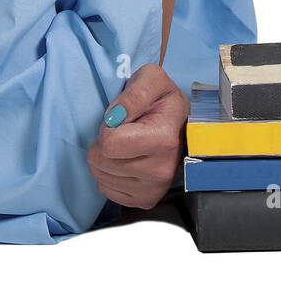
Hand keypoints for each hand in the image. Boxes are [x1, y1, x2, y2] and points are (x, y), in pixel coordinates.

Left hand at [88, 64, 187, 210]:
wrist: (179, 125)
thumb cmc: (162, 100)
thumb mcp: (151, 79)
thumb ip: (134, 93)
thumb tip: (115, 117)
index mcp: (163, 139)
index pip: (108, 144)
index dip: (107, 128)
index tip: (121, 120)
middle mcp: (161, 170)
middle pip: (101, 162)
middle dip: (103, 144)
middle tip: (122, 133)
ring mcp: (155, 188)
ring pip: (101, 178)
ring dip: (106, 159)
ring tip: (125, 146)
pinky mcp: (146, 200)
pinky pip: (107, 191)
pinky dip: (110, 176)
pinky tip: (126, 161)